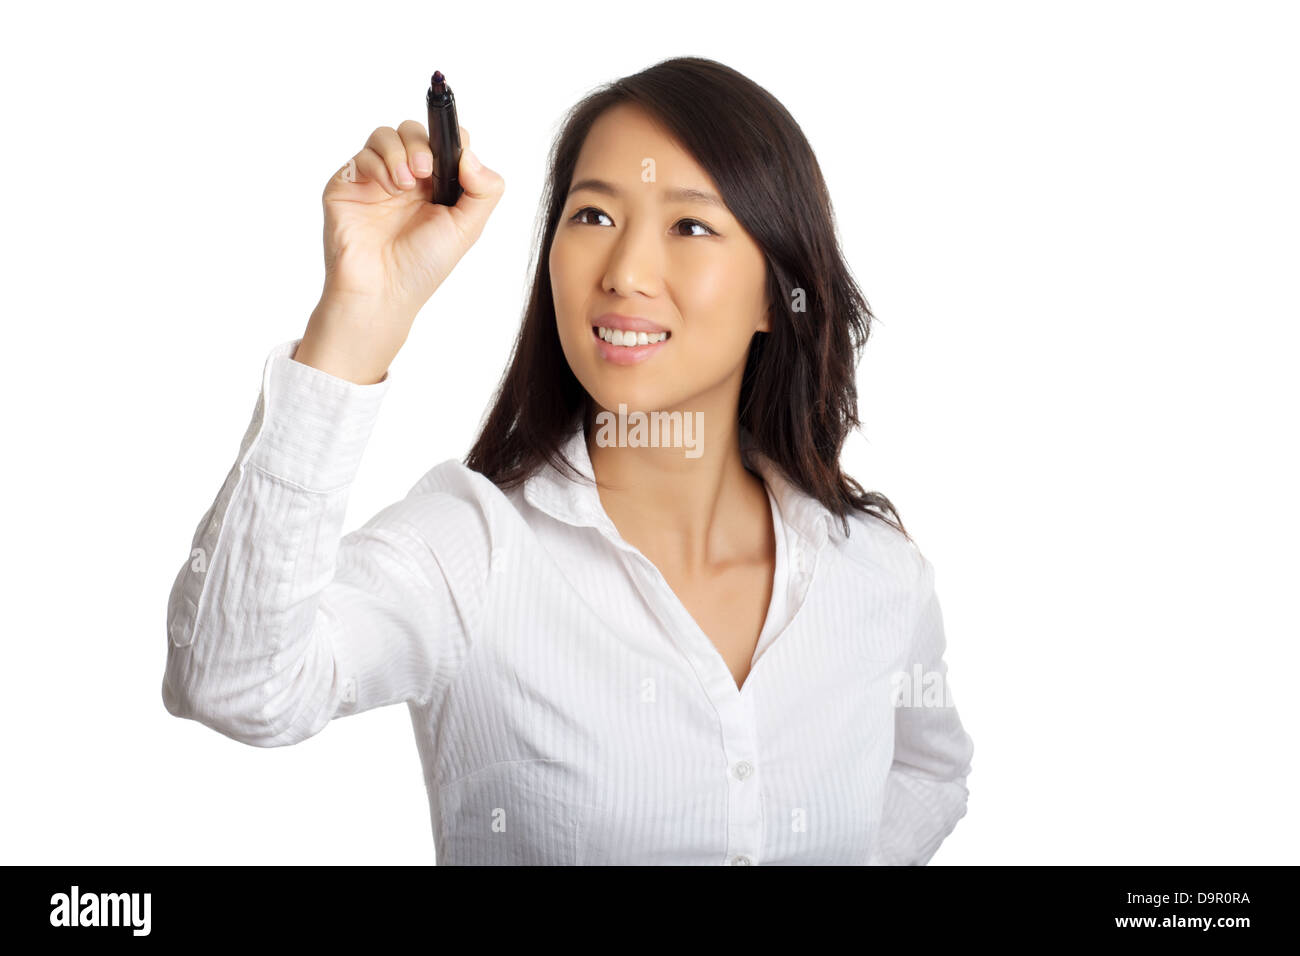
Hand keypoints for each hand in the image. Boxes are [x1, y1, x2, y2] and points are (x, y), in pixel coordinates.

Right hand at [297, 120, 504, 382]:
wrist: (382, 291)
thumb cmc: (423, 266)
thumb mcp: (467, 229)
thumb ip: (484, 191)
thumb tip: (472, 155)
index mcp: (437, 186)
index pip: (445, 141)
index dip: (451, 140)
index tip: (455, 159)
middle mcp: (407, 178)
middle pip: (414, 131)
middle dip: (422, 144)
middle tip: (426, 171)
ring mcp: (376, 179)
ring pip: (386, 135)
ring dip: (400, 152)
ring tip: (406, 185)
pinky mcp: (349, 184)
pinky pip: (363, 155)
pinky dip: (379, 166)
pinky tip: (388, 190)